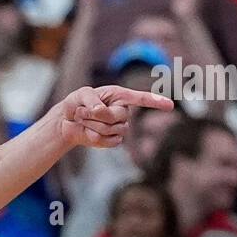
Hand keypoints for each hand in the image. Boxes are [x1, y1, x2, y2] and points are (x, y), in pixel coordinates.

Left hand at [55, 84, 173, 148]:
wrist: (66, 122)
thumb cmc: (76, 104)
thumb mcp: (80, 95)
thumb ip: (91, 100)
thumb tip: (101, 110)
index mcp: (119, 96)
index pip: (141, 99)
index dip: (155, 101)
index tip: (170, 106)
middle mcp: (123, 111)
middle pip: (117, 116)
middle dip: (95, 115)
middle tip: (81, 112)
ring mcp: (120, 127)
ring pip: (110, 129)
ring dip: (91, 124)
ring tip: (83, 120)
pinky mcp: (113, 140)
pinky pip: (107, 141)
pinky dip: (92, 136)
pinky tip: (87, 132)